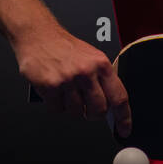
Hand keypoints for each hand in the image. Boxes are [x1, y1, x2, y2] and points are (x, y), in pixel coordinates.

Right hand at [13, 27, 132, 135]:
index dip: (123, 117)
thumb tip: (110, 105)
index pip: (119, 96)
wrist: (38, 34)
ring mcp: (68, 79)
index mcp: (101, 64)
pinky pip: (58, 109)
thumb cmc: (64, 46)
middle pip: (99, 110)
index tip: (124, 129)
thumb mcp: (91, 57)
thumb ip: (101, 78)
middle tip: (87, 109)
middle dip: (93, 114)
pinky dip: (56, 104)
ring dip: (71, 108)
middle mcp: (87, 71)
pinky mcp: (51, 86)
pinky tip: (54, 90)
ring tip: (66, 92)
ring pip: (77, 112)